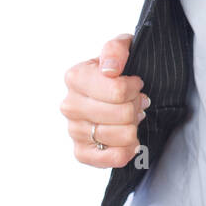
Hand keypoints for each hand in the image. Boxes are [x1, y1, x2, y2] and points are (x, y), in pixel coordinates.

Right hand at [61, 34, 148, 168]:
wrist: (110, 91)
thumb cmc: (117, 69)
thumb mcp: (121, 48)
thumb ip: (116, 50)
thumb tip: (110, 70)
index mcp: (75, 77)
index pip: (118, 91)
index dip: (134, 88)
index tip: (135, 84)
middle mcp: (69, 105)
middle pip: (123, 114)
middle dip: (136, 107)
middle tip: (136, 102)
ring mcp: (74, 130)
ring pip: (122, 137)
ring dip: (134, 126)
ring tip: (131, 118)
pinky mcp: (82, 152)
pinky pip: (113, 158)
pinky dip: (128, 151)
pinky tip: (129, 140)